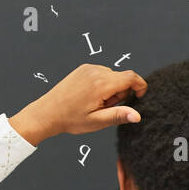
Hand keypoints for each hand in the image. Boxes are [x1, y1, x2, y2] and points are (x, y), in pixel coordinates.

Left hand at [8, 64, 147, 144]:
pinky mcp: (83, 68)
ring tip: (96, 103)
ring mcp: (88, 68)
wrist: (48, 112)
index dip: (140, 86)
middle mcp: (95, 71)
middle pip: (122, 78)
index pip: (131, 77)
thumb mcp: (97, 121)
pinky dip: (102, 84)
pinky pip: (102, 73)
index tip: (138, 97)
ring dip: (111, 89)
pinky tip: (90, 96)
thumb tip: (136, 116)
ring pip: (112, 76)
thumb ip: (118, 115)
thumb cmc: (70, 118)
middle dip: (120, 93)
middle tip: (106, 107)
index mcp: (101, 84)